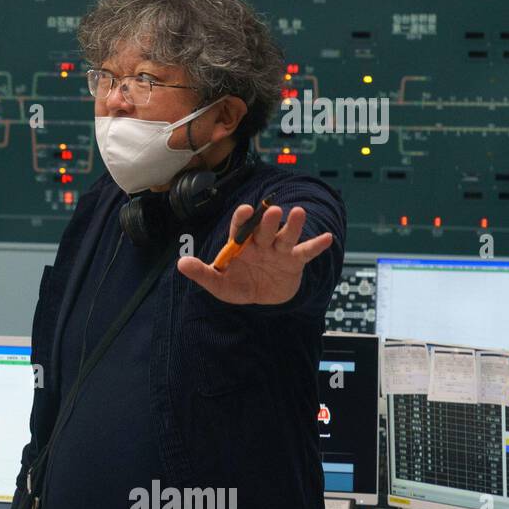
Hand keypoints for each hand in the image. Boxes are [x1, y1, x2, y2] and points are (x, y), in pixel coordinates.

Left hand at [176, 204, 332, 304]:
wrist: (262, 299)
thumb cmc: (239, 284)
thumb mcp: (218, 283)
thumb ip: (202, 273)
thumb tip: (181, 264)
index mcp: (241, 244)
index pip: (241, 227)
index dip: (243, 218)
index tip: (246, 209)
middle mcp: (260, 242)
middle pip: (264, 229)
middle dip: (268, 220)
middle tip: (273, 211)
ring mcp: (278, 250)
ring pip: (286, 236)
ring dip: (293, 226)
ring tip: (299, 212)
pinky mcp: (294, 261)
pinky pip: (306, 252)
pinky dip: (316, 246)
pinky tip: (327, 238)